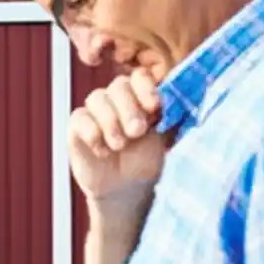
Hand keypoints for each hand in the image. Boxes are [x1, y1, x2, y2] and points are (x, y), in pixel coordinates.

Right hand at [70, 69, 168, 207]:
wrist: (124, 186)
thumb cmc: (146, 159)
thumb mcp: (164, 137)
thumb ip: (171, 116)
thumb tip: (186, 97)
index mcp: (140, 95)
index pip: (139, 77)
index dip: (145, 88)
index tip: (154, 108)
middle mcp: (116, 98)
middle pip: (118, 86)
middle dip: (129, 109)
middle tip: (136, 132)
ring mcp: (95, 111)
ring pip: (97, 98)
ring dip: (110, 121)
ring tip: (119, 145)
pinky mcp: (77, 127)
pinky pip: (79, 118)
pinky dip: (92, 133)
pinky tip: (103, 151)